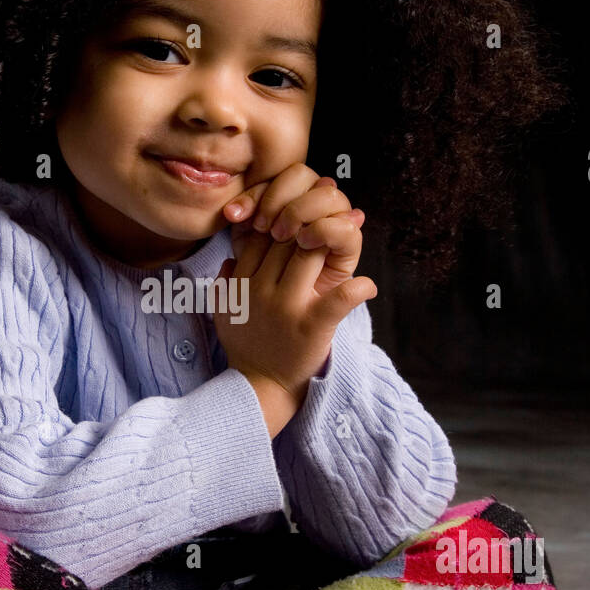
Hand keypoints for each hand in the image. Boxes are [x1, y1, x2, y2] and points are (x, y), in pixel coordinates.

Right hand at [213, 162, 376, 407]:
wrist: (259, 387)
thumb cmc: (246, 347)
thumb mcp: (223, 312)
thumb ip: (223, 282)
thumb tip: (231, 256)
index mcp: (244, 282)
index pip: (264, 235)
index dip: (286, 216)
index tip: (305, 209)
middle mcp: (263, 290)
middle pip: (288, 238)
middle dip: (310, 219)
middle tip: (334, 202)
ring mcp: (288, 307)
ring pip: (310, 254)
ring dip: (331, 238)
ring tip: (350, 227)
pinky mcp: (312, 327)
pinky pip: (339, 300)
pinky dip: (358, 291)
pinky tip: (367, 286)